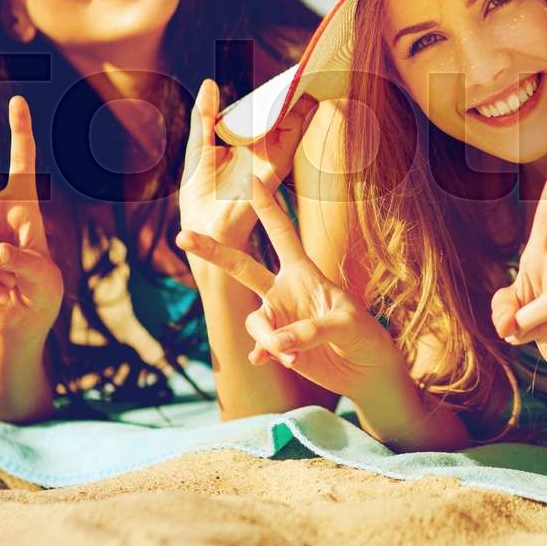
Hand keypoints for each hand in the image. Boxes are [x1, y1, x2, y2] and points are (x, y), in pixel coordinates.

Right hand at [177, 175, 402, 400]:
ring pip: (254, 320)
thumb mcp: (345, 324)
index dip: (266, 206)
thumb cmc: (362, 334)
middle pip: (242, 266)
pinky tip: (272, 362)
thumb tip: (276, 343)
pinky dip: (266, 355)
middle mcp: (285, 290)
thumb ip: (311, 329)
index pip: (282, 232)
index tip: (248, 179)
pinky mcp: (278, 347)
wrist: (364, 367)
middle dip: (213, 251)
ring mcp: (279, 318)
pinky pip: (259, 347)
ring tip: (294, 355)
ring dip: (268, 338)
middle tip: (182, 235)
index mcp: (304, 272)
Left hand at [180, 80, 317, 240]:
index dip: (271, 95)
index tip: (283, 74)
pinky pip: (291, 141)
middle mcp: (262, 151)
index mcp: (245, 144)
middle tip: (299, 70)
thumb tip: (210, 82)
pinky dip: (299, 121)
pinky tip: (303, 102)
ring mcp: (270, 160)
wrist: (202, 228)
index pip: (262, 115)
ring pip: (291, 125)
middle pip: (280, 117)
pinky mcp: (273, 171)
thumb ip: (205, 116)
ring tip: (304, 78)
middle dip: (289, 95)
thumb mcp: (199, 145)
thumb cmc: (200, 193)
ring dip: (298, 103)